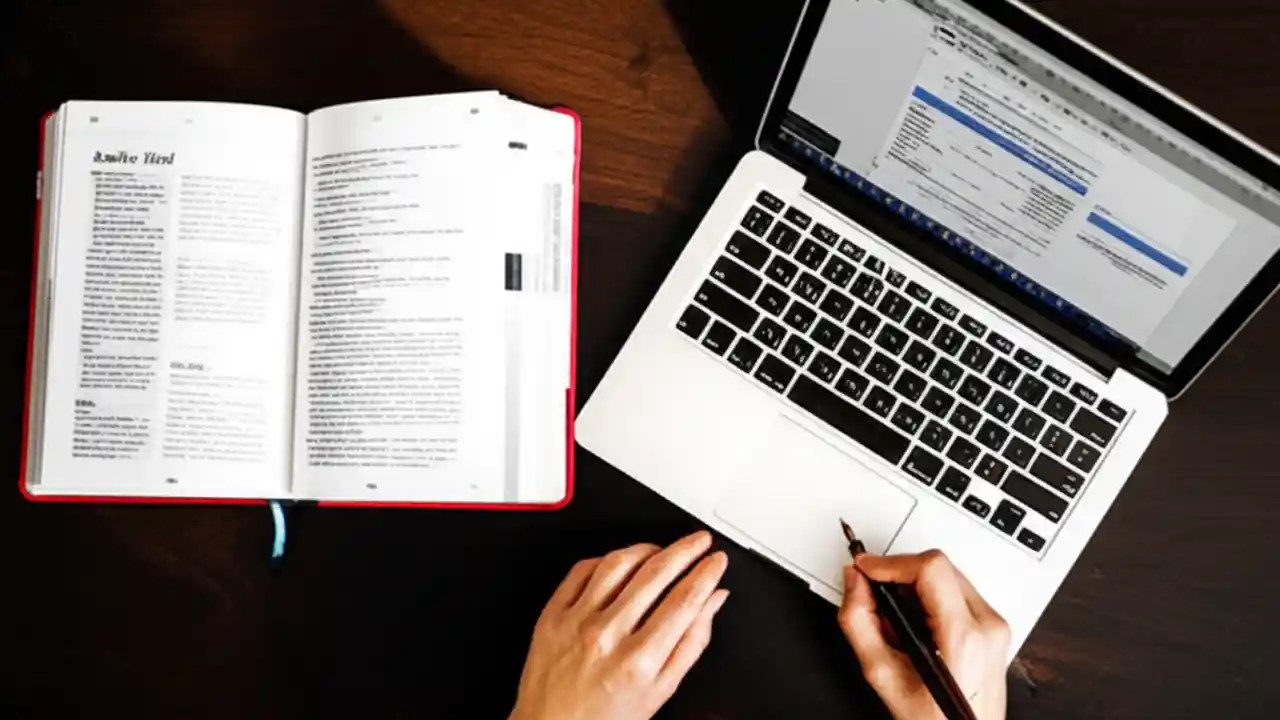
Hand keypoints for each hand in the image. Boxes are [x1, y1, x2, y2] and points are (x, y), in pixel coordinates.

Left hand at [509, 531, 729, 719]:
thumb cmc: (606, 717)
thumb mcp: (661, 690)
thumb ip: (691, 643)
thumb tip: (712, 601)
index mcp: (639, 661)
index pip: (684, 600)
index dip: (706, 573)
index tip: (716, 561)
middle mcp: (607, 636)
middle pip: (656, 574)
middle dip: (686, 550)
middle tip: (699, 541)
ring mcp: (576, 621)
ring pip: (619, 563)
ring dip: (648, 548)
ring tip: (663, 549)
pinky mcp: (553, 613)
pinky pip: (582, 570)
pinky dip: (607, 558)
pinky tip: (621, 561)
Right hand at [838, 550, 1009, 719]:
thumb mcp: (884, 676)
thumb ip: (860, 623)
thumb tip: (854, 583)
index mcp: (965, 636)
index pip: (930, 568)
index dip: (890, 562)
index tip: (865, 569)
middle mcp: (988, 625)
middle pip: (938, 566)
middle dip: (898, 573)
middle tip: (872, 594)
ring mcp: (995, 625)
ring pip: (947, 575)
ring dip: (913, 585)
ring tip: (894, 618)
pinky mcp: (994, 627)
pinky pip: (957, 591)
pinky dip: (928, 597)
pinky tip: (914, 624)